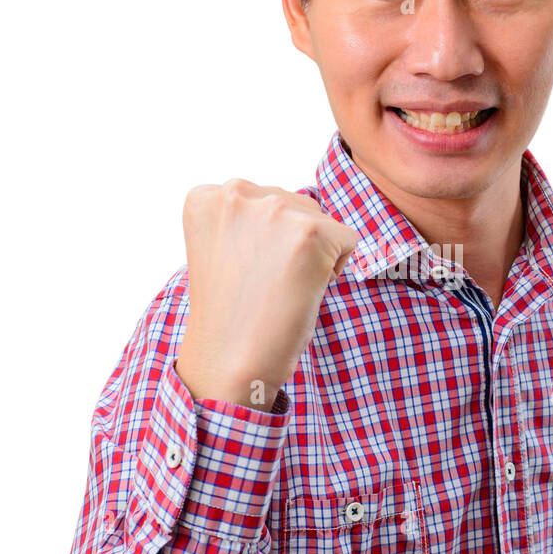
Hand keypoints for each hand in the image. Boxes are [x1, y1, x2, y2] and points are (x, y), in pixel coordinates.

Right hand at [174, 178, 358, 409]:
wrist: (228, 361)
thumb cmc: (230, 314)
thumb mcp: (224, 248)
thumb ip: (249, 218)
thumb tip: (306, 200)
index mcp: (206, 197)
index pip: (262, 200)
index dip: (264, 241)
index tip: (244, 271)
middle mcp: (235, 193)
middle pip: (295, 205)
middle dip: (291, 243)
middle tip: (265, 285)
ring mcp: (274, 210)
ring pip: (321, 221)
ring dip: (313, 254)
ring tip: (281, 288)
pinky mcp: (311, 233)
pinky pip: (347, 240)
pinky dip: (335, 268)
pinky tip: (303, 292)